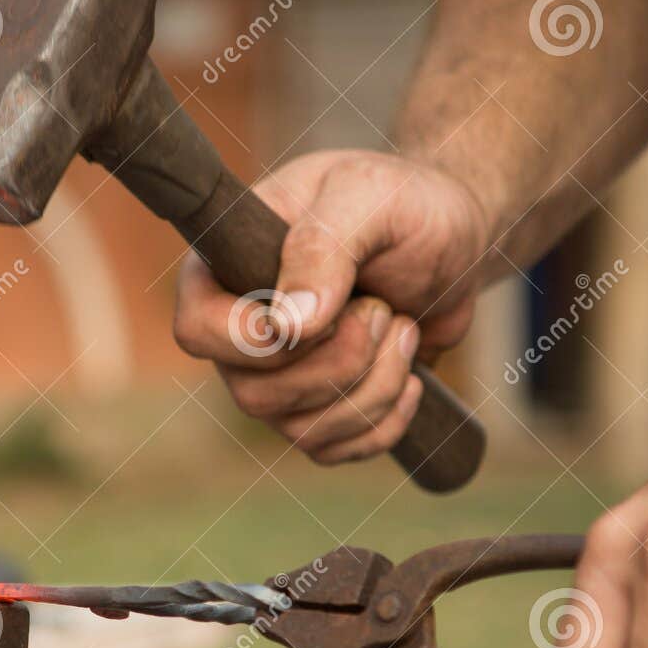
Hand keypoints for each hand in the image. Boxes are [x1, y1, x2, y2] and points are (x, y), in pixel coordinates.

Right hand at [173, 150, 491, 464]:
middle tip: (381, 309)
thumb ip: (322, 248)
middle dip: (338, 362)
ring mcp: (275, 381)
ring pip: (300, 430)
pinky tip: (411, 372)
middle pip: (255, 394)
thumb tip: (288, 325)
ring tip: (403, 327)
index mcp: (225, 269)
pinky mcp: (318, 413)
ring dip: (373, 387)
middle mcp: (238, 334)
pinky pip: (334, 449)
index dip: (253, 340)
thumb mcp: (367, 197)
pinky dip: (385, 421)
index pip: (197, 330)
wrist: (451, 239)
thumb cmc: (401, 204)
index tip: (325, 313)